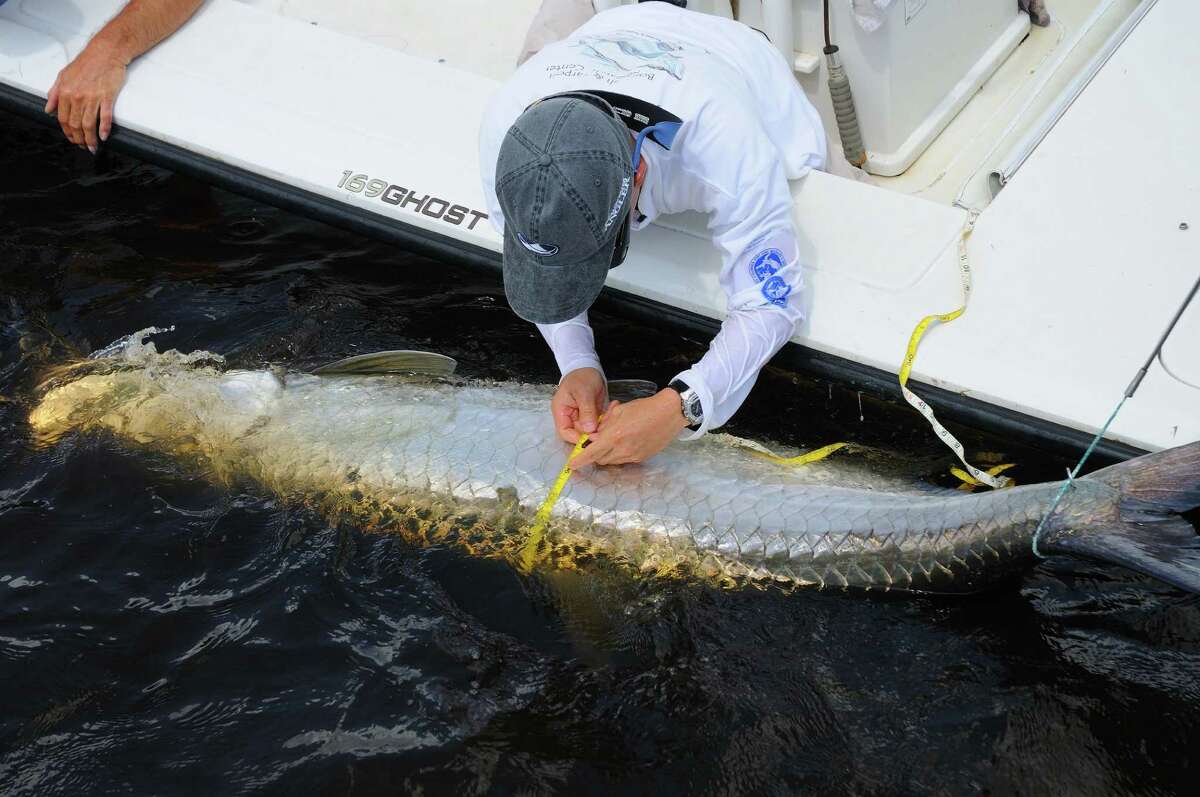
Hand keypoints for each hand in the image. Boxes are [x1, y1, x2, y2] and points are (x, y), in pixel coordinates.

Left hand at [45, 40, 127, 152]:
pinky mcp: (107, 96)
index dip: (67, 132)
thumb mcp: (63, 76)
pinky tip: (103, 136)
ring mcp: (92, 97)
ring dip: (90, 139)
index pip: (63, 118)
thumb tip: (49, 109)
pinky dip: (104, 129)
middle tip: (83, 146)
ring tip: (92, 147)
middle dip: (79, 139)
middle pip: (75, 124)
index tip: (72, 139)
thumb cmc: (86, 63)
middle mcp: (77, 96)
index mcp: (65, 92)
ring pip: (89, 124)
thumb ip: (54, 93)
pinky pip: (105, 117)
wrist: (105, 53)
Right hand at [551, 367, 606, 443]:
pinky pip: (600, 422)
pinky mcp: (593, 414)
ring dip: (603, 424)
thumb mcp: (583, 392)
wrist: (589, 367)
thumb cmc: (581, 376)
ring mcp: (582, 416)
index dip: (576, 438)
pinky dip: (608, 417)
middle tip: (607, 424)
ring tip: (611, 411)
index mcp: (562, 411)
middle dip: (594, 431)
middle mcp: (571, 416)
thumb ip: (586, 411)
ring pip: (592, 429)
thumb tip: (589, 430)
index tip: (591, 438)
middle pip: (580, 433)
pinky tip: (613, 406)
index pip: (565, 432)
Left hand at [570, 389, 687, 468]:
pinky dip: (618, 454)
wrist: (669, 413)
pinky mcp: (642, 458)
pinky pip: (624, 460)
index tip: (572, 464)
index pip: (592, 452)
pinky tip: (625, 441)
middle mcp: (623, 449)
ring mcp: (633, 456)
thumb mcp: (618, 411)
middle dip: (594, 454)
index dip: (580, 459)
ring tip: (613, 439)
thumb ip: (603, 425)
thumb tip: (593, 435)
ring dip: (606, 454)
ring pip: (612, 461)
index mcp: (615, 436)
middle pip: (600, 459)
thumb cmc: (644, 408)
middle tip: (595, 442)